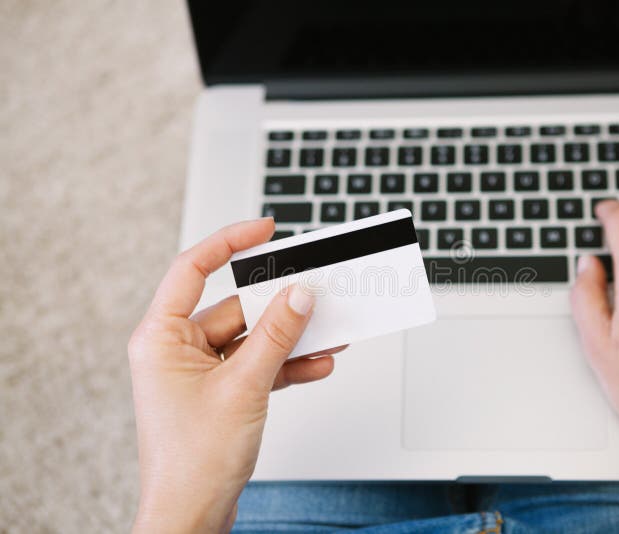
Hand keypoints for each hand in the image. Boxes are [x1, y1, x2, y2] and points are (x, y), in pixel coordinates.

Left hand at [128, 219, 344, 532]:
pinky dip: (287, 364)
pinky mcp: (221, 391)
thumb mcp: (244, 386)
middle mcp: (177, 348)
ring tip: (330, 333)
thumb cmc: (193, 462)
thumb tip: (299, 296)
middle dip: (280, 306)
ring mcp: (200, 371)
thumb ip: (276, 336)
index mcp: (161, 336)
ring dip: (291, 338)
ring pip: (253, 338)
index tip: (266, 230)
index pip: (193, 268)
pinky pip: (258, 364)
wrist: (192, 517)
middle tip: (316, 290)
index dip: (230, 242)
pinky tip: (318, 365)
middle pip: (236, 307)